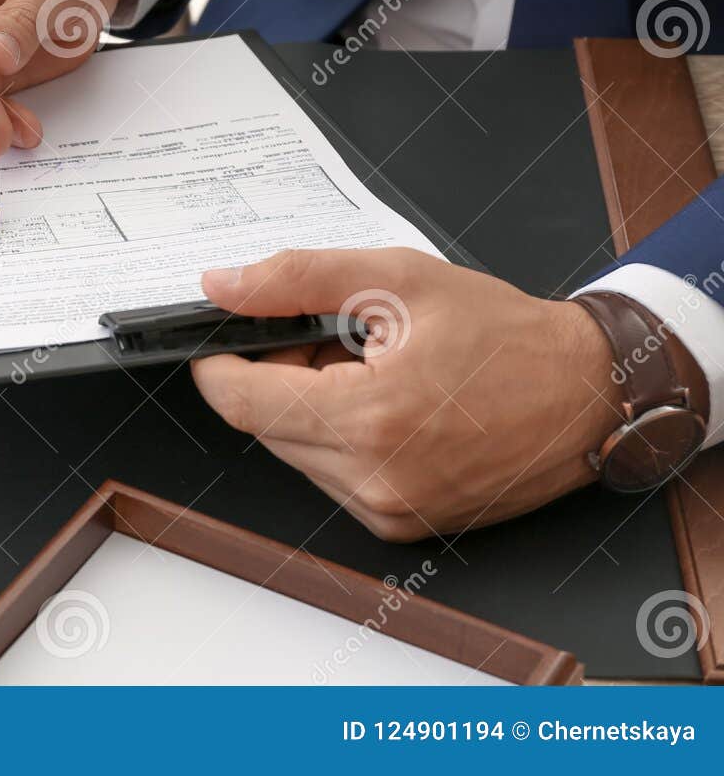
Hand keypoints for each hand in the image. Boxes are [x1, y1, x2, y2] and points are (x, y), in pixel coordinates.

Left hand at [189, 248, 624, 540]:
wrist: (587, 392)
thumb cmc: (504, 334)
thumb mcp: (396, 280)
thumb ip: (296, 279)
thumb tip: (222, 286)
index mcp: (369, 420)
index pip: (241, 402)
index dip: (217, 364)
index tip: (218, 337)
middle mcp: (374, 480)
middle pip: (265, 426)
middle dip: (278, 377)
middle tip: (329, 337)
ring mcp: (388, 511)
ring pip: (295, 453)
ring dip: (309, 409)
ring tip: (369, 369)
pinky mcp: (400, 525)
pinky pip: (331, 477)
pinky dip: (339, 438)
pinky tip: (385, 406)